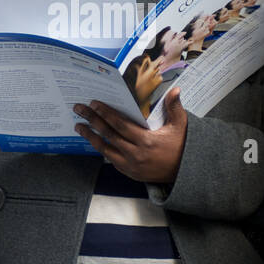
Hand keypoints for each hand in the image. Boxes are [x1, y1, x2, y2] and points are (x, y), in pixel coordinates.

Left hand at [74, 88, 188, 183]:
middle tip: (80, 110)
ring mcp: (130, 165)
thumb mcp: (180, 126)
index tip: (94, 104)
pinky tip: (93, 140)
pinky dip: (101, 149)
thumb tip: (175, 90)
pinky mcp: (129, 172)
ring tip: (79, 126)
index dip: (106, 114)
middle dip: (93, 121)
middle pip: (109, 135)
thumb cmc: (181, 147)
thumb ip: (175, 107)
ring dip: (91, 137)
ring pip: (105, 149)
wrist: (184, 173)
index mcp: (146, 141)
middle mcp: (135, 154)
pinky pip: (111, 159)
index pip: (121, 125)